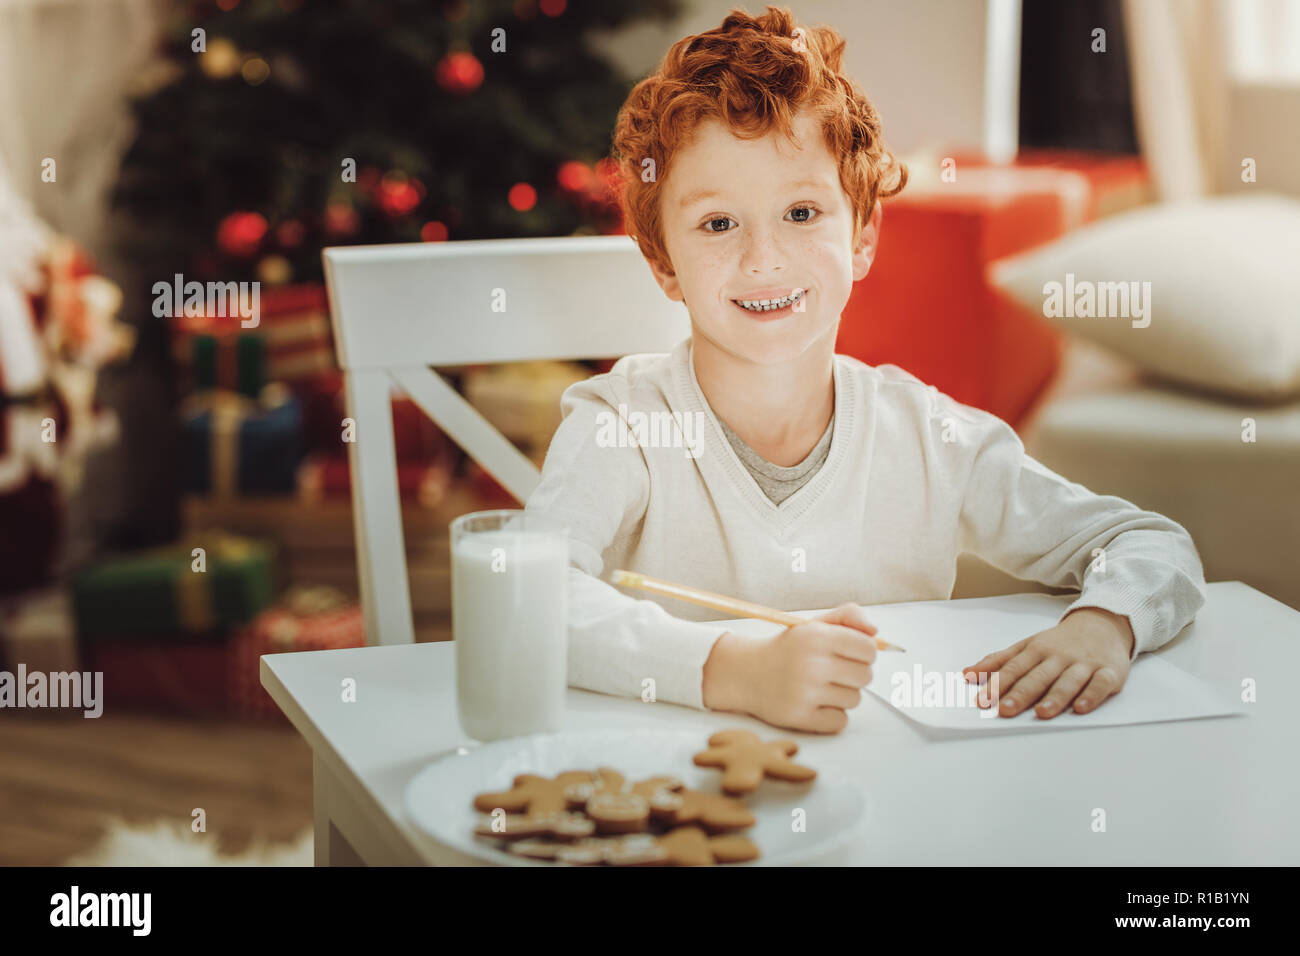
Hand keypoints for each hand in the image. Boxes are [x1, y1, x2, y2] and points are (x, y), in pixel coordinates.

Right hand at [702, 604, 878, 733]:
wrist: (746, 673)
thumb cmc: (789, 649)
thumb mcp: (814, 625)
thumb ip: (848, 616)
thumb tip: (876, 632)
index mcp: (817, 636)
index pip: (869, 649)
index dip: (864, 652)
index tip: (849, 654)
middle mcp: (811, 663)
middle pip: (866, 676)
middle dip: (855, 674)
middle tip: (834, 671)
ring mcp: (805, 693)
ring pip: (854, 700)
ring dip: (842, 695)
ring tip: (821, 687)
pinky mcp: (800, 717)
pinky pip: (841, 721)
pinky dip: (833, 716)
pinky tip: (816, 704)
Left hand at [961, 607, 1134, 718]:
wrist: (1102, 623)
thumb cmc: (1059, 641)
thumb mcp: (1027, 646)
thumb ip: (998, 661)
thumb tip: (968, 674)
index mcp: (1037, 650)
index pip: (1014, 668)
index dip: (997, 684)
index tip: (983, 701)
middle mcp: (1059, 656)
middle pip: (1038, 676)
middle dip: (1021, 693)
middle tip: (1006, 710)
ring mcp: (1084, 664)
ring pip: (1068, 681)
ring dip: (1055, 697)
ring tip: (1041, 712)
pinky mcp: (1109, 672)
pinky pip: (1100, 684)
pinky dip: (1091, 696)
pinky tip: (1081, 708)